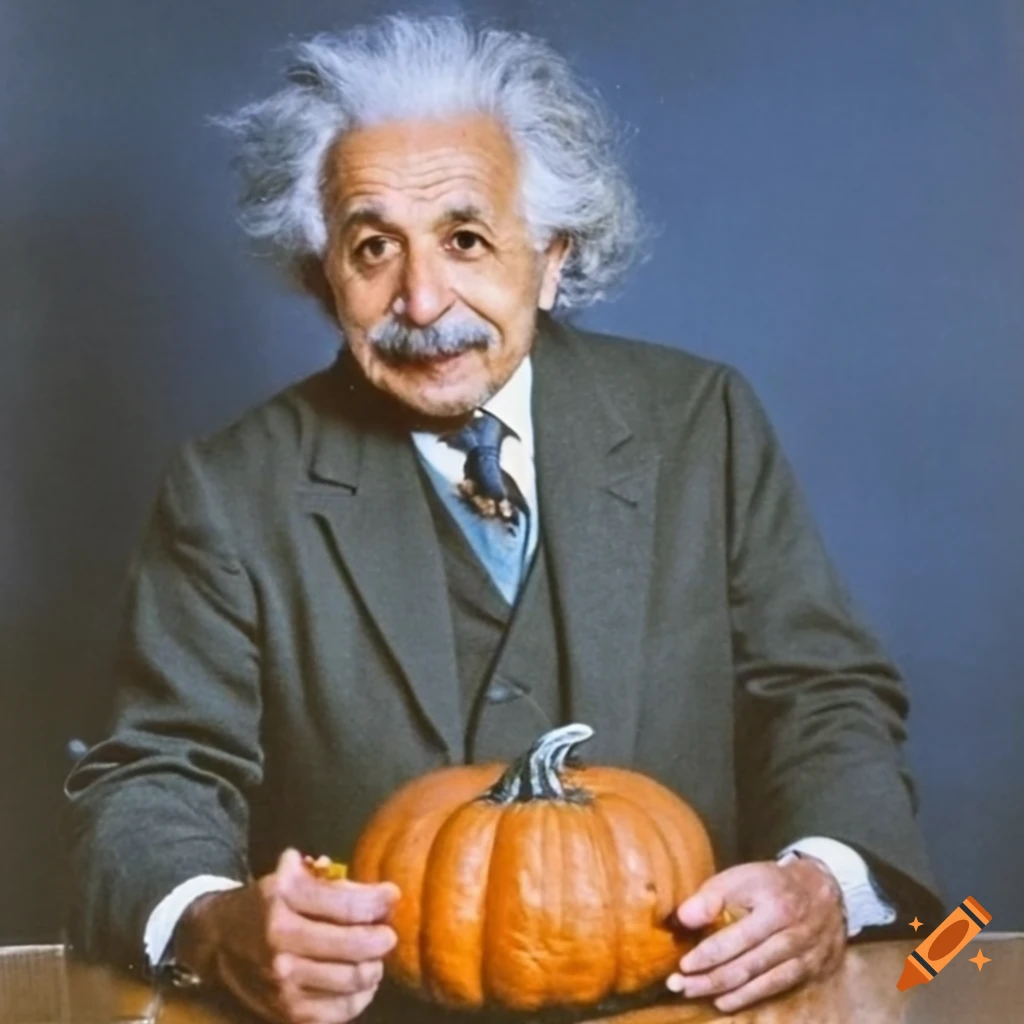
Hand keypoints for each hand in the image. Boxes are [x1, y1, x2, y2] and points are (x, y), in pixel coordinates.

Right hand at [175, 848, 399, 1023]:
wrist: (218, 940)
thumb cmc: (265, 901)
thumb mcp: (290, 875)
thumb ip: (331, 880)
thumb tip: (378, 895)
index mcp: (284, 899)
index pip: (347, 906)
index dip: (378, 901)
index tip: (393, 896)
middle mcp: (282, 941)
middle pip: (356, 946)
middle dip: (382, 938)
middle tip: (388, 933)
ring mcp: (283, 981)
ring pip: (354, 979)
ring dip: (373, 967)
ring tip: (374, 957)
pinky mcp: (287, 1012)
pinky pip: (341, 1011)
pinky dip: (360, 996)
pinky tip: (362, 982)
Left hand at [667, 858, 845, 1012]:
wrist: (825, 890)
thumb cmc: (773, 883)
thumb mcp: (744, 876)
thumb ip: (713, 895)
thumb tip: (683, 918)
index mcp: (774, 904)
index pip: (735, 936)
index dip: (707, 953)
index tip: (682, 964)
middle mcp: (791, 932)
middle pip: (745, 963)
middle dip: (708, 977)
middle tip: (678, 985)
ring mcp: (803, 954)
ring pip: (758, 979)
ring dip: (723, 989)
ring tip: (692, 992)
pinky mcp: (810, 969)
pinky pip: (775, 987)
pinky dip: (748, 996)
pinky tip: (724, 1001)